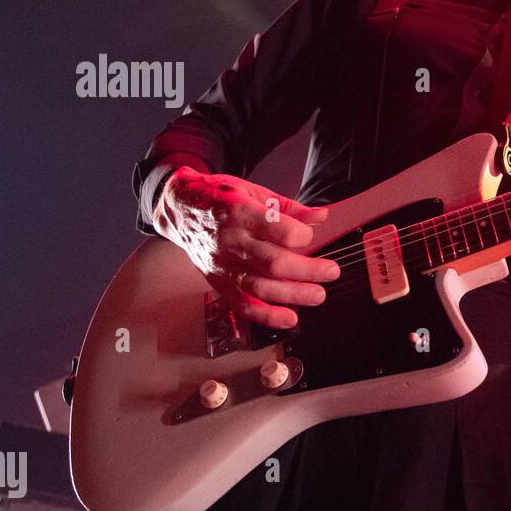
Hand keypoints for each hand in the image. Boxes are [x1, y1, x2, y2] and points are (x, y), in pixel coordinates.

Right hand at [152, 166, 340, 328]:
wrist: (179, 210)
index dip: (300, 236)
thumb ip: (289, 207)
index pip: (277, 229)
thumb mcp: (253, 192)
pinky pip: (243, 304)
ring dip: (293, 295)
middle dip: (307, 270)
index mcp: (240, 212)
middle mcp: (230, 241)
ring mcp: (223, 265)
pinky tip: (290, 318)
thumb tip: (322, 215)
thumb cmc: (221, 198)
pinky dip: (267, 315)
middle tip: (331, 272)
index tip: (310, 238)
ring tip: (318, 295)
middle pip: (273, 262)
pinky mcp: (218, 282)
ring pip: (260, 287)